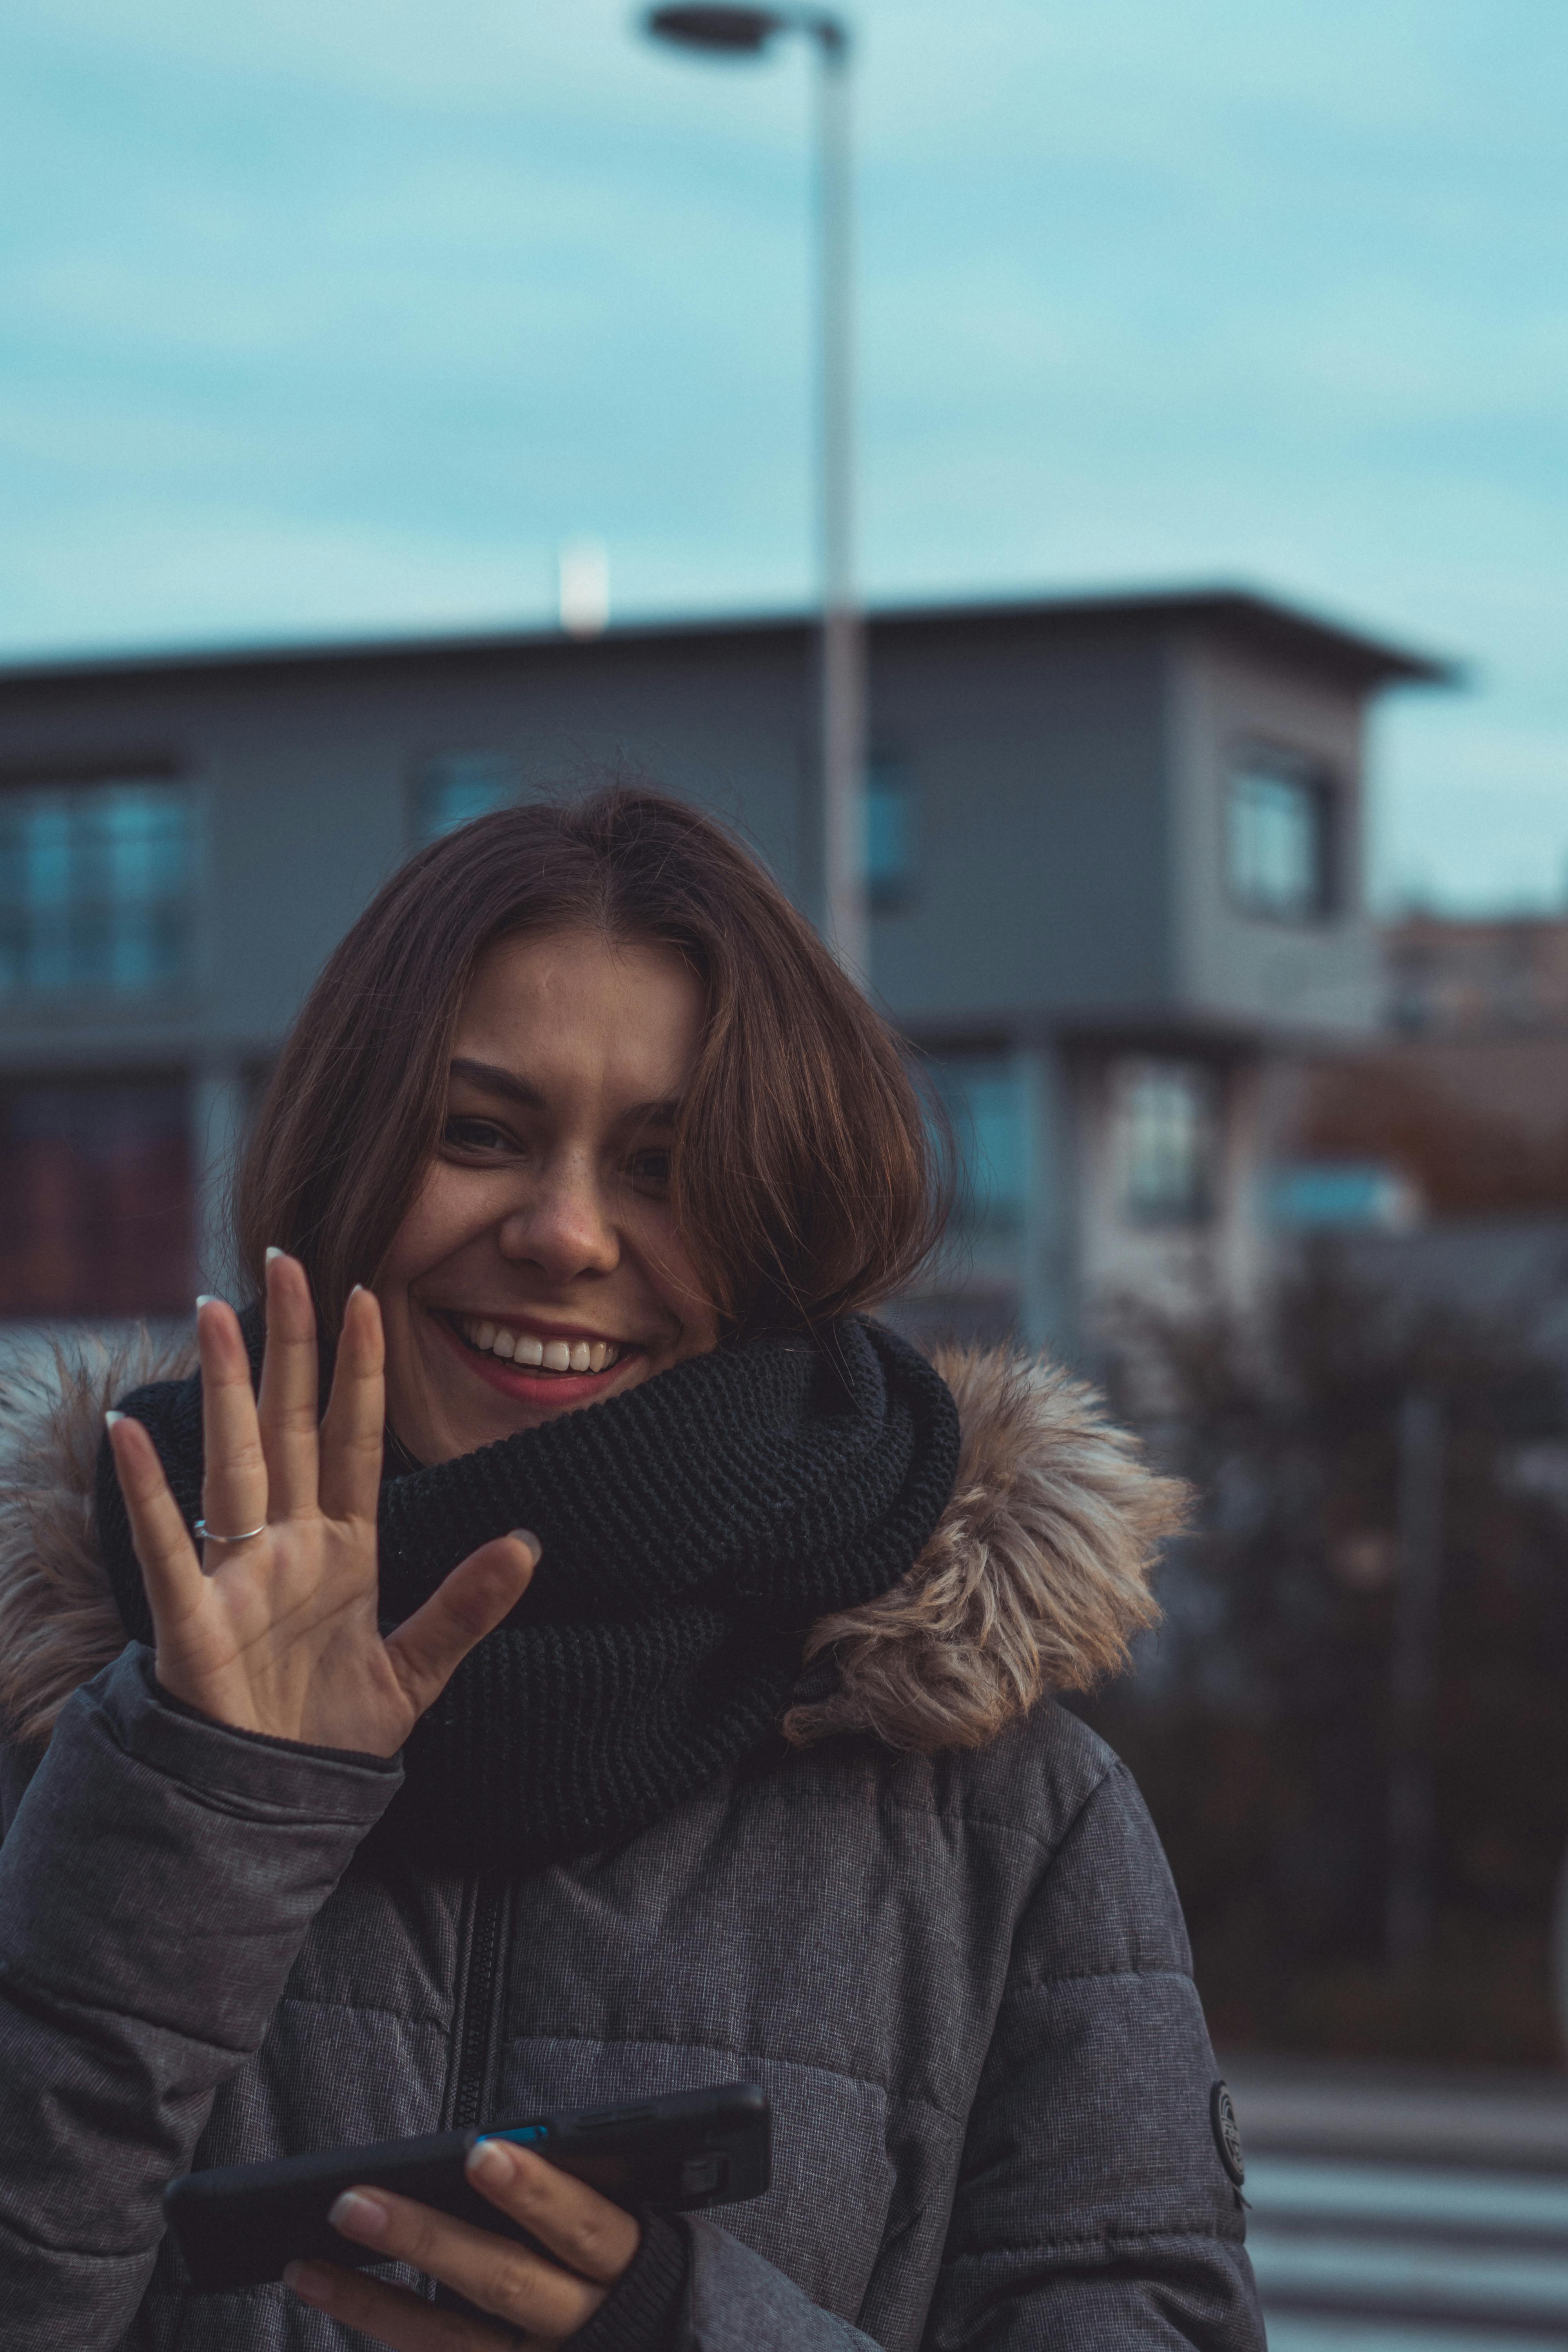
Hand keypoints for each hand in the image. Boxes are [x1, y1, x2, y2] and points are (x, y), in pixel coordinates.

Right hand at [105, 1251, 537, 1753]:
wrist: (278, 1806)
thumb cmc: (334, 1735)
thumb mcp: (419, 1671)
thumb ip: (468, 1606)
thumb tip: (529, 1544)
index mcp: (343, 1549)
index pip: (354, 1438)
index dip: (360, 1370)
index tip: (369, 1296)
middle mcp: (287, 1545)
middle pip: (289, 1424)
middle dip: (288, 1345)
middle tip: (285, 1260)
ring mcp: (238, 1575)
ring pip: (232, 1460)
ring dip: (223, 1388)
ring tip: (209, 1313)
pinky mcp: (193, 1621)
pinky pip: (169, 1545)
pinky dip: (152, 1492)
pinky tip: (130, 1432)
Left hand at [285, 2137, 640, 2347]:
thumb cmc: (656, 2283)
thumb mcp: (655, 2237)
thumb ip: (596, 2202)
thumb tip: (497, 2154)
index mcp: (634, 2269)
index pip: (586, 2226)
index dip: (536, 2191)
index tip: (478, 2153)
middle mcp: (591, 2330)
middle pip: (503, 2282)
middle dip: (424, 2242)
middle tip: (352, 2205)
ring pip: (454, 2344)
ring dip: (375, 2305)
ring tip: (308, 2266)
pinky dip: (395, 2342)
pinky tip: (347, 2308)